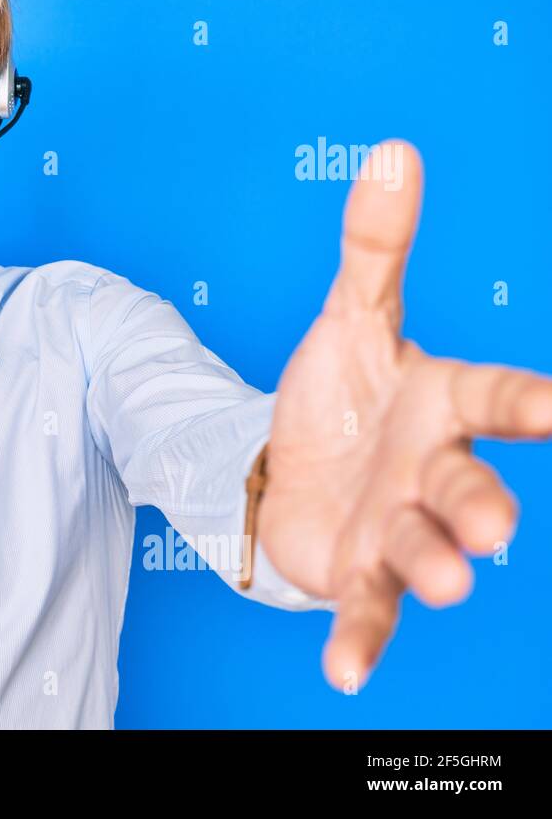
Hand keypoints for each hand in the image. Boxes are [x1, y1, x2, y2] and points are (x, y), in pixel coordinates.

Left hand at [258, 140, 551, 691]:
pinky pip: (364, 610)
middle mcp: (434, 470)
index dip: (532, 402)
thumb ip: (375, 248)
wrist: (294, 459)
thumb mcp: (349, 317)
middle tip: (490, 530)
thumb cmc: (342, 390)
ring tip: (443, 582)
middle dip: (481, 507)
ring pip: (422, 550)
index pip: (499, 397)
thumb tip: (392, 149)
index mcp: (445, 401)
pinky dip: (360, 642)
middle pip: (467, 488)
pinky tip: (343, 673)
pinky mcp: (357, 572)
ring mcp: (398, 527)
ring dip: (432, 567)